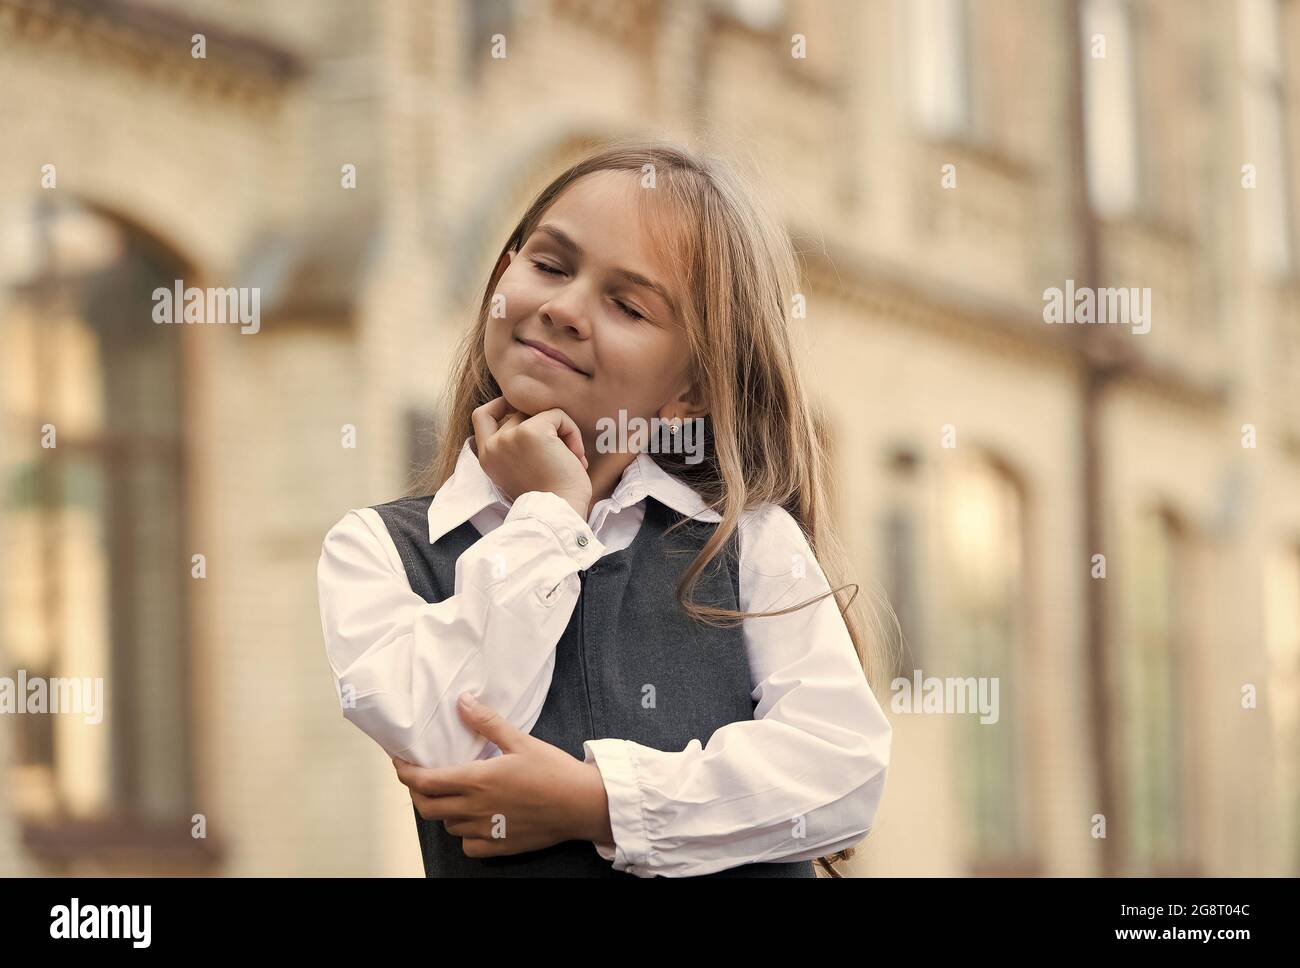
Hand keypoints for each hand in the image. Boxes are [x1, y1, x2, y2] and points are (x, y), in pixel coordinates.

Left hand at [392, 693, 613, 856]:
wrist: (583, 805)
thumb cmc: (554, 771)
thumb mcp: (520, 740)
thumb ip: (487, 723)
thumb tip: (462, 702)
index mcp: (477, 780)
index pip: (424, 782)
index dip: (405, 773)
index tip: (400, 763)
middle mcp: (476, 809)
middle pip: (427, 808)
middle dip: (416, 793)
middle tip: (420, 779)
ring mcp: (487, 830)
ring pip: (447, 826)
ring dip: (442, 810)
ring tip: (451, 795)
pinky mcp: (500, 846)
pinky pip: (468, 846)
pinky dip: (463, 835)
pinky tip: (473, 821)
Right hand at [471, 396, 591, 520]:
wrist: (560, 513)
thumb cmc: (550, 498)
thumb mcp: (520, 471)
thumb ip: (516, 448)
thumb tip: (536, 419)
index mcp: (488, 458)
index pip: (481, 416)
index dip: (500, 405)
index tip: (522, 411)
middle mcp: (494, 446)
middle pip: (519, 413)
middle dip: (543, 426)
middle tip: (562, 452)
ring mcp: (510, 437)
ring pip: (540, 414)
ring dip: (561, 432)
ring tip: (571, 457)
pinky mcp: (532, 432)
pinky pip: (557, 415)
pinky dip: (572, 432)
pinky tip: (576, 456)